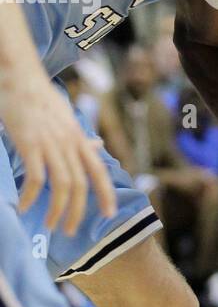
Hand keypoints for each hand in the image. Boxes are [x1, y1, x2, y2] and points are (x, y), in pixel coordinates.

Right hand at [0, 75, 114, 234]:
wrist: (19, 76)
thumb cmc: (40, 97)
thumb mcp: (67, 117)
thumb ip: (81, 137)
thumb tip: (99, 147)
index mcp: (78, 138)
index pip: (99, 171)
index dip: (106, 194)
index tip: (109, 214)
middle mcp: (69, 142)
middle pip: (80, 185)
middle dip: (77, 212)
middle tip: (69, 231)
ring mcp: (50, 143)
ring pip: (61, 185)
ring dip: (56, 210)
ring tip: (50, 225)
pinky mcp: (29, 143)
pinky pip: (35, 176)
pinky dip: (30, 196)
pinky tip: (23, 207)